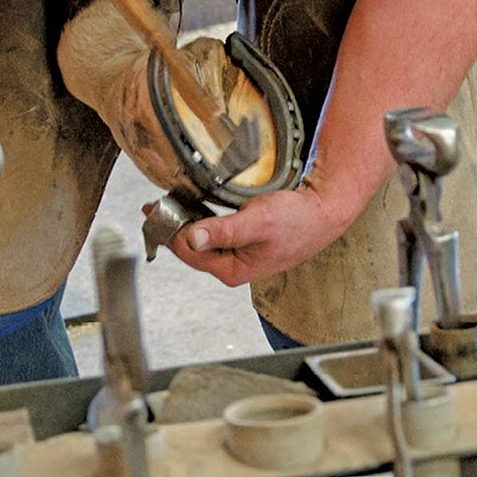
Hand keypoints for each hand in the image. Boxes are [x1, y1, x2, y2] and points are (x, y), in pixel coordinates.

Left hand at [156, 184, 343, 286]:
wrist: (324, 212)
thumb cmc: (297, 220)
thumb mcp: (257, 223)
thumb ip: (223, 231)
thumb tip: (192, 238)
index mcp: (233, 271)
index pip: (189, 253)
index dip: (170, 231)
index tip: (155, 209)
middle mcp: (232, 268)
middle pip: (191, 249)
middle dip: (172, 228)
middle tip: (152, 206)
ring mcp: (238, 257)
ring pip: (201, 240)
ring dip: (184, 223)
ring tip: (167, 204)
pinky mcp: (242, 244)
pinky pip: (213, 233)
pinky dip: (200, 220)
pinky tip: (192, 207)